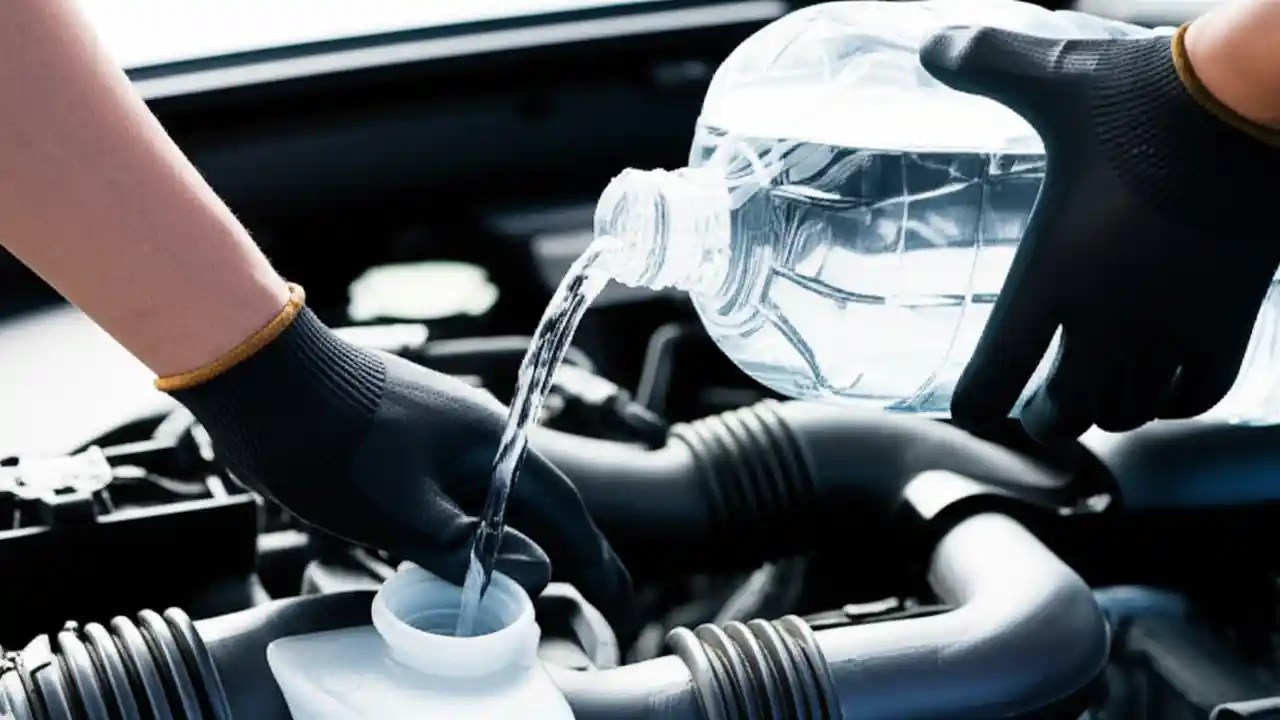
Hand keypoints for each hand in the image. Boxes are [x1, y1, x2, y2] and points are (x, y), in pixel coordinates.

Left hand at [169, 307, 631, 622]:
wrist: (263, 382)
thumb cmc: (332, 438)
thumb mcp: (402, 511)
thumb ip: (467, 550)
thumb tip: (535, 574)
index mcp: (490, 442)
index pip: (562, 507)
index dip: (593, 556)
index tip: (616, 596)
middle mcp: (474, 436)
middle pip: (535, 504)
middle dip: (565, 551)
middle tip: (594, 595)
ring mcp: (437, 437)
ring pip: (492, 502)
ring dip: (516, 544)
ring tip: (536, 586)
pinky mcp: (402, 446)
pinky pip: (454, 496)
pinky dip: (472, 531)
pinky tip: (464, 555)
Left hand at [920, 26, 1279, 442]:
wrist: (1253, 101)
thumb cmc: (1147, 94)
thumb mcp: (1053, 77)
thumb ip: (984, 62)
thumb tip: (931, 45)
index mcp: (1051, 275)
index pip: (994, 380)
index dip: (976, 405)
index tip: (974, 405)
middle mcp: (1108, 317)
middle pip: (1064, 415)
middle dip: (1044, 418)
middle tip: (1036, 408)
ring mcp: (1172, 327)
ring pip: (1128, 412)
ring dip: (1105, 410)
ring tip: (1093, 391)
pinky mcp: (1230, 324)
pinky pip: (1195, 396)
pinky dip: (1171, 402)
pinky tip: (1158, 381)